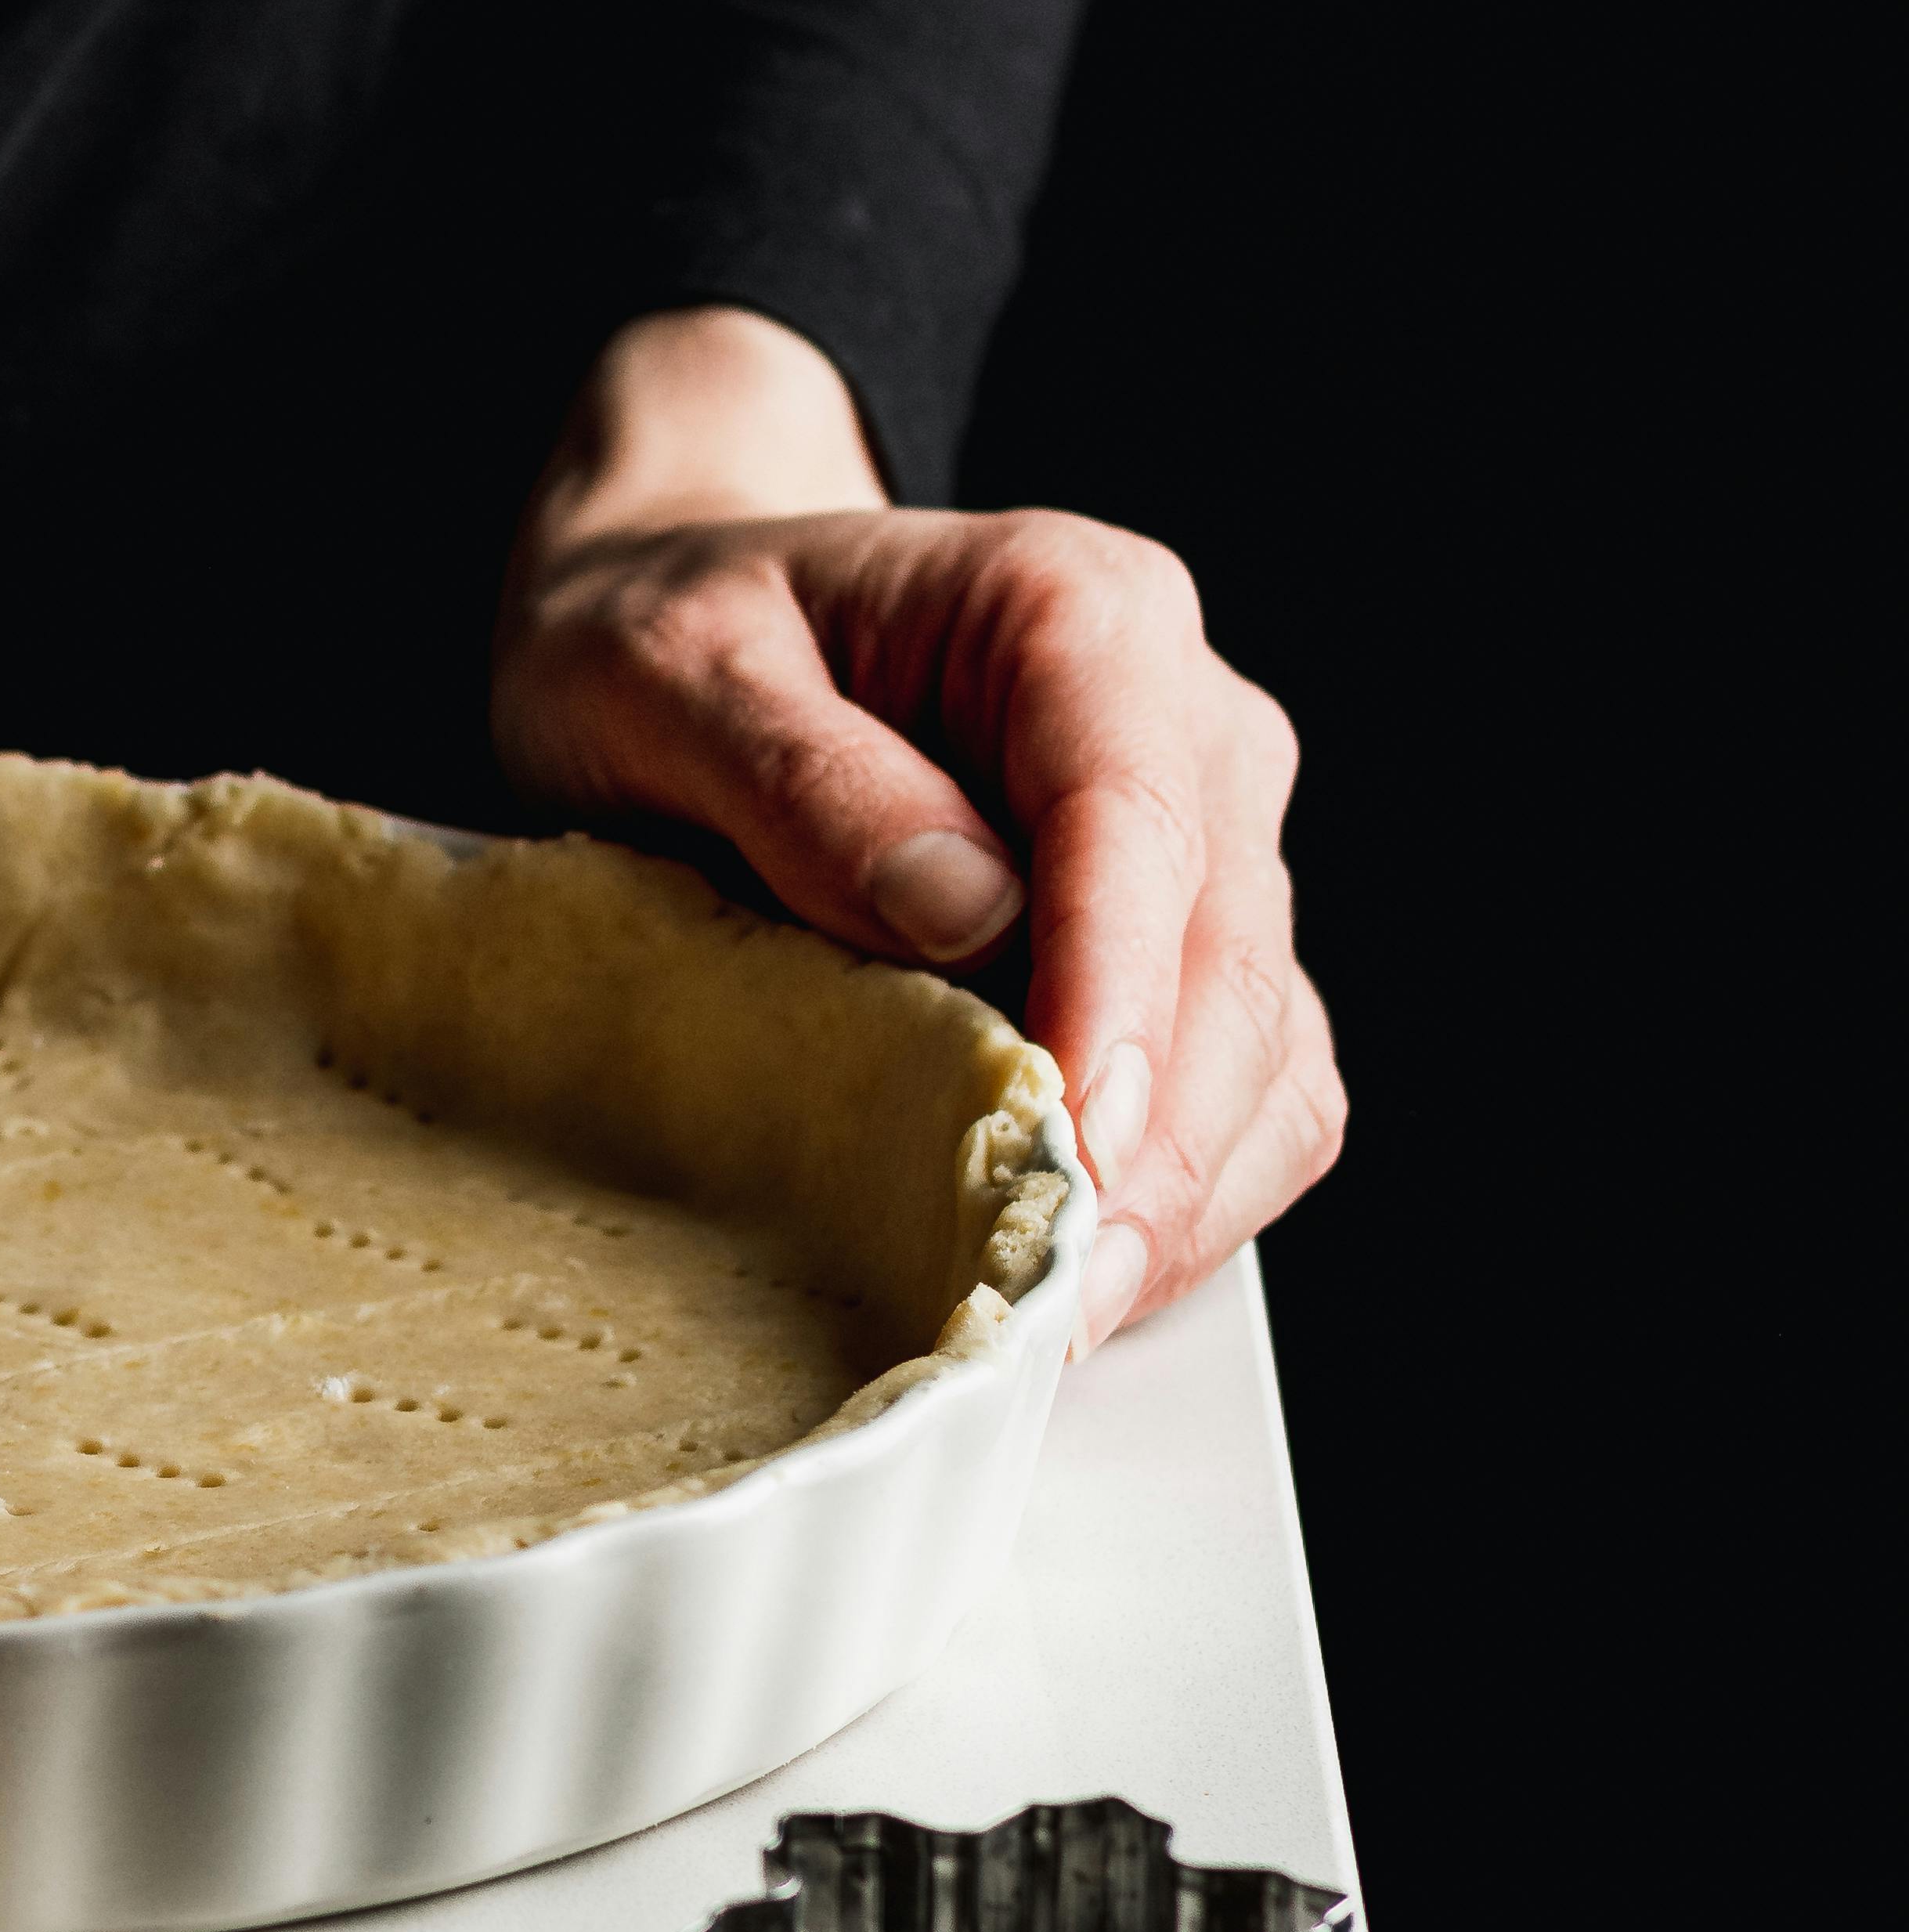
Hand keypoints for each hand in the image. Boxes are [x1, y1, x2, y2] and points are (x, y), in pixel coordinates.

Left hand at [489, 308, 1343, 1345]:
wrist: (668, 633)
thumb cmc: (661, 635)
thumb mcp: (668, 672)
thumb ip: (807, 780)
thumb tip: (965, 917)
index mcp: (1077, 615)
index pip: (1139, 821)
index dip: (1120, 995)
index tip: (1072, 1136)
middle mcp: (1182, 723)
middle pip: (1230, 962)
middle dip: (1155, 1150)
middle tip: (1041, 1298)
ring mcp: (1202, 843)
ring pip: (1270, 1052)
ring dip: (1178, 1200)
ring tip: (1050, 1316)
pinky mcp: (1177, 950)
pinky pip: (1242, 1097)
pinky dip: (1177, 1199)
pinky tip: (1069, 1268)